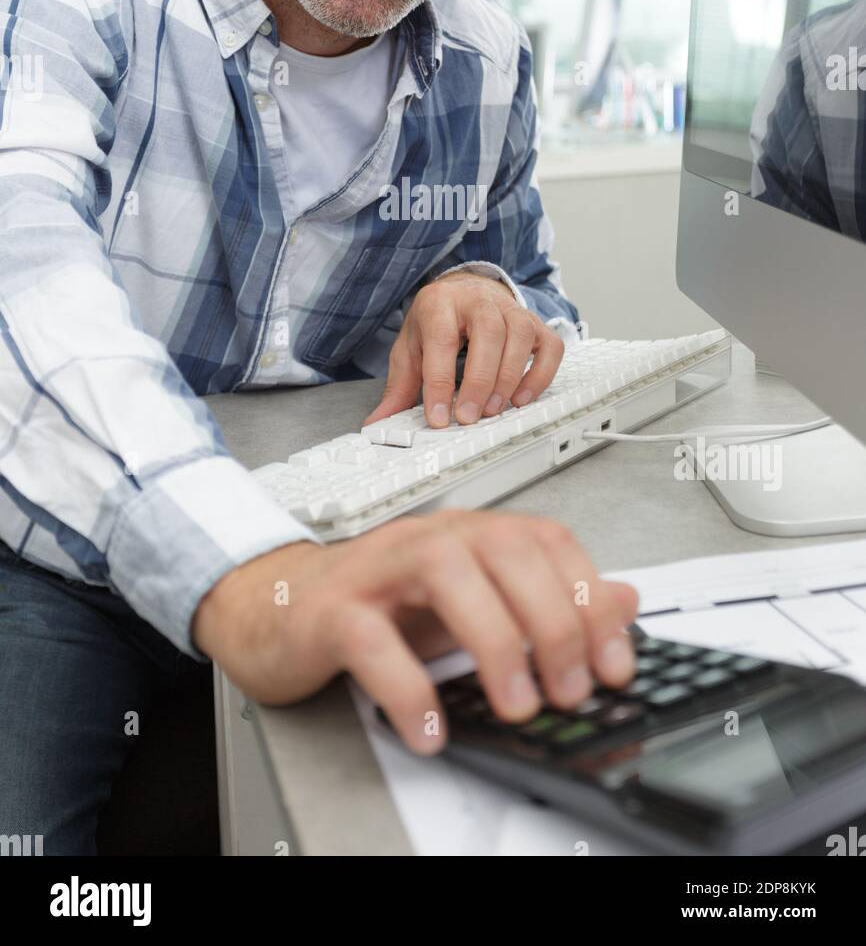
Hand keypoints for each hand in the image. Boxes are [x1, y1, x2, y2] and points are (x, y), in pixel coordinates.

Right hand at [192, 509, 638, 753]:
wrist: (271, 608)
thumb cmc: (374, 606)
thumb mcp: (469, 604)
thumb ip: (545, 599)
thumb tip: (623, 599)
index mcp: (467, 535)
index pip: (544, 540)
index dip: (587, 596)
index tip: (613, 663)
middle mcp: (428, 539)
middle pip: (505, 550)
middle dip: (552, 620)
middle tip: (569, 690)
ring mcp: (377, 569)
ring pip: (447, 574)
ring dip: (494, 640)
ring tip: (516, 704)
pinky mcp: (330, 612)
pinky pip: (372, 639)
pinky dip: (408, 687)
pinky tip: (431, 727)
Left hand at [363, 270, 564, 429]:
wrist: (463, 290)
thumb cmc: (437, 320)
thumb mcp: (411, 347)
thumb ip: (399, 385)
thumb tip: (378, 421)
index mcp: (440, 303)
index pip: (442, 339)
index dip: (440, 381)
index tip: (438, 416)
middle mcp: (478, 300)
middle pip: (488, 333)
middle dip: (480, 380)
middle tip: (470, 417)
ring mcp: (511, 309)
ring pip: (520, 336)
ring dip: (509, 378)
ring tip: (494, 410)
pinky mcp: (534, 323)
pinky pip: (549, 346)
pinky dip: (541, 374)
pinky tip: (522, 398)